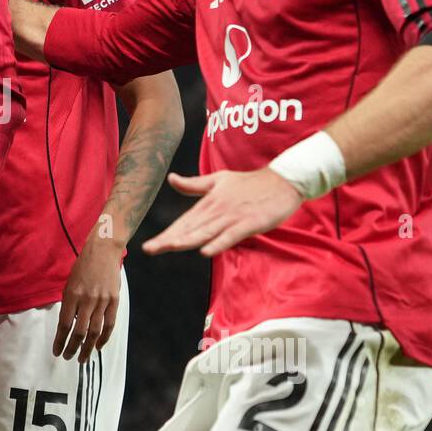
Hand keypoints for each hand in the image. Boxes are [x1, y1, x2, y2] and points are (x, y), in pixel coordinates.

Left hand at [57, 235, 123, 362]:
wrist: (102, 250)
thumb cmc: (83, 266)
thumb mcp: (69, 283)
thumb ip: (69, 304)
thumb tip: (68, 326)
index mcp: (72, 294)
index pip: (64, 324)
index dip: (60, 341)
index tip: (56, 351)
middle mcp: (87, 299)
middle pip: (79, 331)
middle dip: (72, 348)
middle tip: (68, 357)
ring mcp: (102, 300)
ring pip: (94, 331)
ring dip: (87, 348)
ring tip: (82, 358)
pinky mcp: (114, 300)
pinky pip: (109, 324)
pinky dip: (104, 337)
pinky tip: (98, 346)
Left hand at [143, 168, 303, 256]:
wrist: (282, 180)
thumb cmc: (249, 182)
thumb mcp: (218, 180)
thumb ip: (193, 184)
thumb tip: (171, 179)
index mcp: (208, 203)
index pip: (183, 222)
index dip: (166, 234)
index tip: (148, 246)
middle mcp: (217, 210)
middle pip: (190, 228)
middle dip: (169, 239)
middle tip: (149, 249)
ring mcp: (233, 217)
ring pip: (206, 231)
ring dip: (187, 240)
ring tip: (169, 247)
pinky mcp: (249, 223)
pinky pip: (231, 236)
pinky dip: (218, 243)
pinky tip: (205, 252)